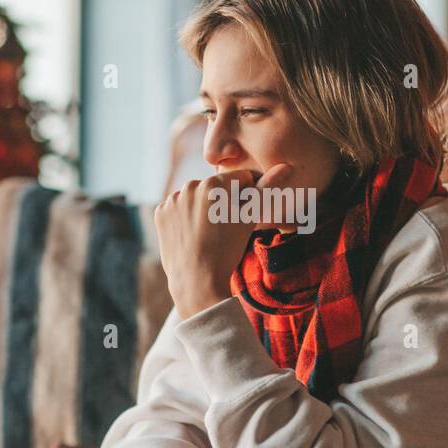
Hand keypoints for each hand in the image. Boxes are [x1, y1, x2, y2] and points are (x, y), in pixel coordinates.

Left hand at [154, 164, 292, 317]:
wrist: (197, 280)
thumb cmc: (227, 250)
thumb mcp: (250, 219)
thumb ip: (267, 190)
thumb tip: (287, 167)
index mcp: (214, 183)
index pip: (238, 179)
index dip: (245, 196)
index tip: (241, 216)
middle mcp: (190, 185)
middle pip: (215, 187)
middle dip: (223, 200)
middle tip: (224, 227)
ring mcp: (172, 199)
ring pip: (196, 196)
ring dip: (203, 207)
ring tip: (208, 232)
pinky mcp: (160, 213)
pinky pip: (177, 208)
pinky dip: (184, 217)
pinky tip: (192, 233)